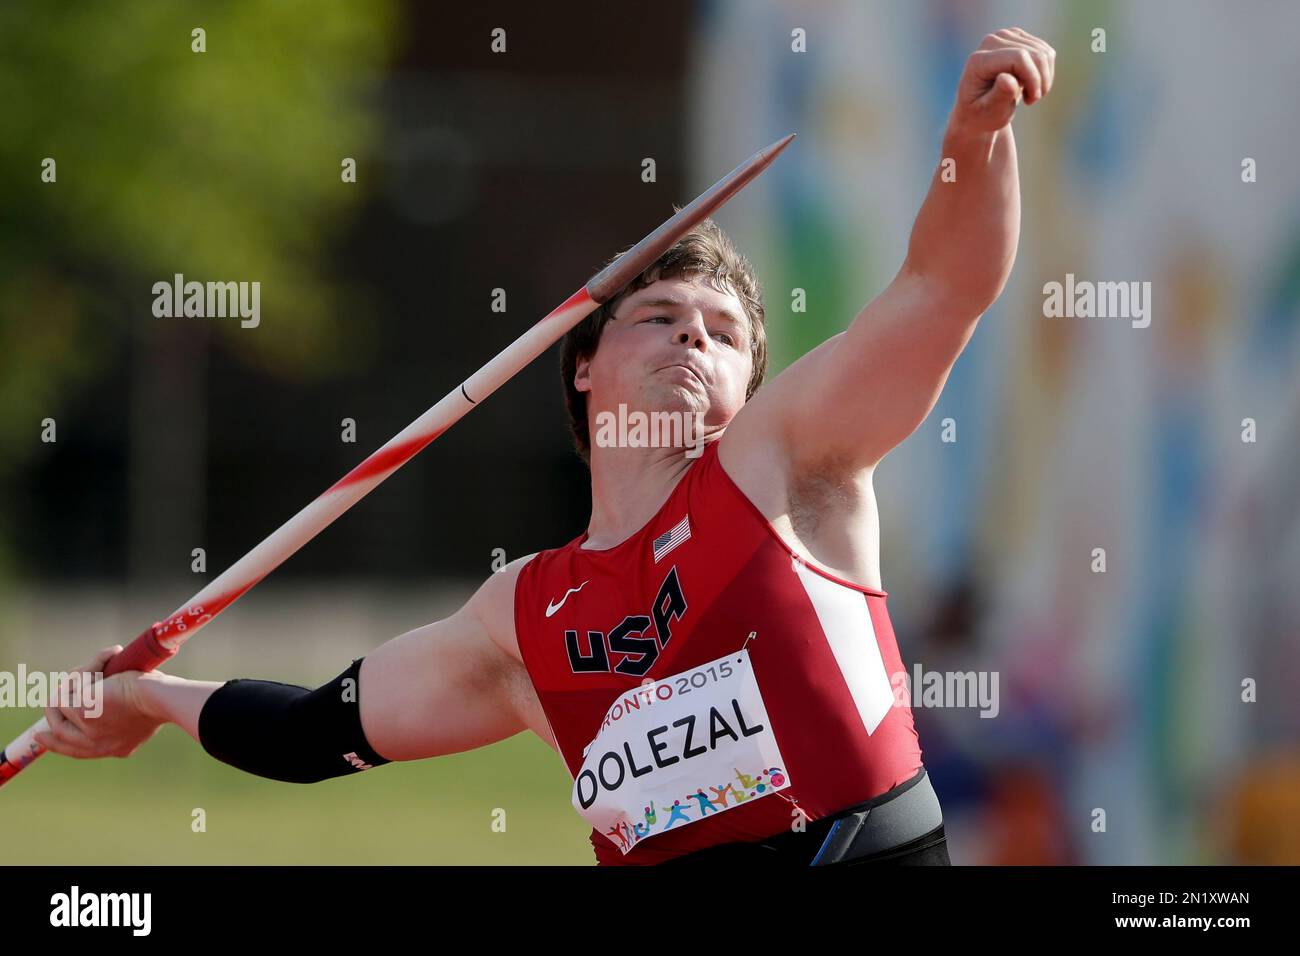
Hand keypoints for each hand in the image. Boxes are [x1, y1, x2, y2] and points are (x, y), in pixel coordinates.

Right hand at [36, 644, 166, 758]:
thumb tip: (106, 693)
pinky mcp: (79, 710)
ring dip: (84, 674)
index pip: (76, 750)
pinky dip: (90, 665)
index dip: (56, 743)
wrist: (163, 699)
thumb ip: (123, 713)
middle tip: (52, 695)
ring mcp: (85, 729)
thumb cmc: (164, 698)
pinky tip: (113, 655)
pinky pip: (71, 684)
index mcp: (113, 748)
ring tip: (110, 659)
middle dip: (52, 711)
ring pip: (63, 701)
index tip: (40, 734)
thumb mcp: (143, 711)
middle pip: (59, 732)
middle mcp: (96, 744)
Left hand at [951, 28, 1055, 133]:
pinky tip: (1031, 85)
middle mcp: (991, 42)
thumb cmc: (983, 115)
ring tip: (1030, 95)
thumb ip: (999, 95)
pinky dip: (1045, 72)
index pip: (1019, 57)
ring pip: (1044, 52)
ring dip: (1044, 78)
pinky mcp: (1018, 37)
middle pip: (1035, 54)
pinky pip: (1046, 52)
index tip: (1032, 100)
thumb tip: (1007, 78)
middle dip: (1039, 81)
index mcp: (979, 60)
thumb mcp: (989, 113)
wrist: (978, 110)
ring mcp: (1005, 36)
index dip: (1033, 78)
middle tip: (1031, 101)